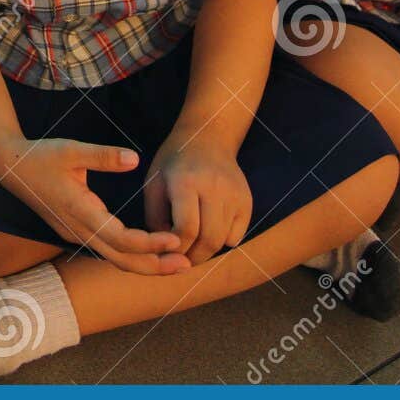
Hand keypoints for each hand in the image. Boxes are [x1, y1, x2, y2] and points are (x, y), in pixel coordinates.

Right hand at [0, 138, 187, 273]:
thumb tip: (134, 158)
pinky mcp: (75, 231)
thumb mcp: (71, 150)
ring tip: (175, 263)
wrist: (11, 167)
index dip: (149, 244)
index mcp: (79, 212)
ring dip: (145, 264)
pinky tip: (149, 251)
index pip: (120, 238)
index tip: (175, 239)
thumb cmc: (42, 156)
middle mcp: (78, 229)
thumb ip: (103, 155)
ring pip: (114, 258)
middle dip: (154, 265)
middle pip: (120, 259)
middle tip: (187, 266)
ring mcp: (75, 234)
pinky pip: (107, 250)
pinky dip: (131, 255)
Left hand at [143, 141, 251, 265]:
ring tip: (191, 251)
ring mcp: (234, 194)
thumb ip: (154, 217)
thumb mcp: (153, 184)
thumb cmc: (173, 164)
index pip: (186, 228)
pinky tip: (208, 233)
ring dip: (206, 253)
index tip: (166, 251)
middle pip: (209, 239)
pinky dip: (222, 242)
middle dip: (193, 257)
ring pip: (223, 240)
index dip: (175, 247)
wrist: (207, 138)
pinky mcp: (246, 200)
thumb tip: (164, 250)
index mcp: (186, 182)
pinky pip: (236, 236)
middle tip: (180, 261)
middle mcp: (214, 187)